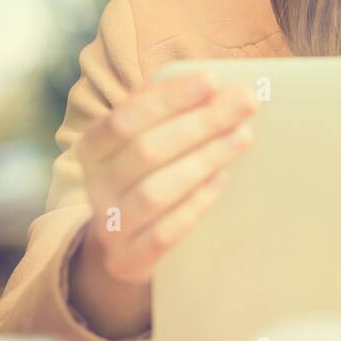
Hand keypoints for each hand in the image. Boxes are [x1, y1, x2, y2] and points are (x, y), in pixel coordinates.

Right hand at [67, 71, 257, 338]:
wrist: (124, 247)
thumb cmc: (149, 177)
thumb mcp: (148, 142)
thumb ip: (170, 113)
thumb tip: (219, 86)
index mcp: (94, 149)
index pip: (125, 119)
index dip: (168, 98)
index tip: (212, 80)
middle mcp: (96, 187)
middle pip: (146, 151)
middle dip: (200, 122)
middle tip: (246, 102)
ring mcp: (110, 227)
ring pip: (154, 191)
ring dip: (203, 159)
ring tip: (243, 137)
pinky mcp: (131, 261)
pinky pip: (163, 233)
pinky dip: (194, 205)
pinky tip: (222, 181)